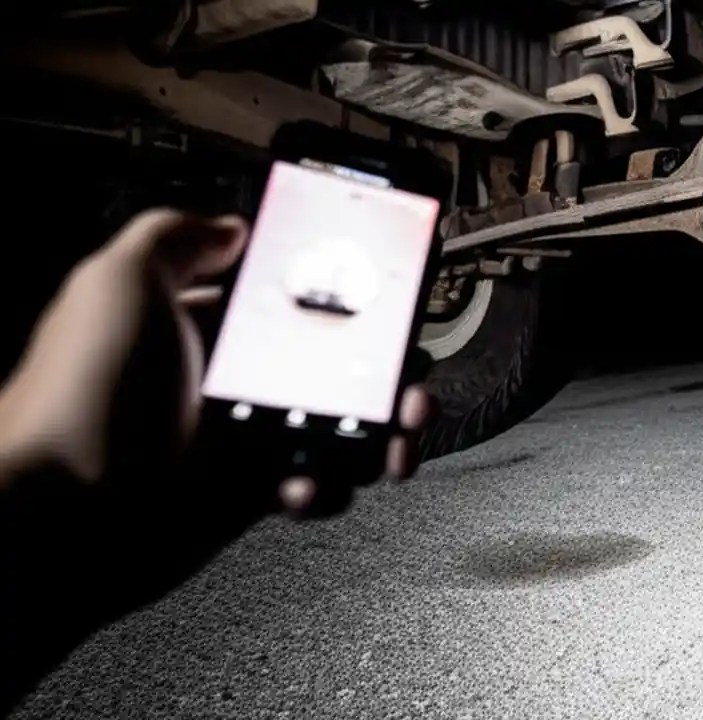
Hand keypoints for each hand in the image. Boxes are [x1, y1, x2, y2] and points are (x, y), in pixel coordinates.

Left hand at [0, 209, 428, 507]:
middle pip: (332, 363)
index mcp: (202, 322)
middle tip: (410, 378)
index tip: (385, 299)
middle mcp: (228, 377)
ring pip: (339, 427)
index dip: (342, 296)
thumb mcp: (120, 281)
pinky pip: (315, 486)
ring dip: (381, 431)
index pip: (287, 300)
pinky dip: (326, 488)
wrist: (62, 513)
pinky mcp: (249, 494)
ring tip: (399, 438)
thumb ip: (175, 236)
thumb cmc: (84, 394)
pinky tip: (305, 484)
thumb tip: (229, 225)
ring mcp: (244, 438)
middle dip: (384, 369)